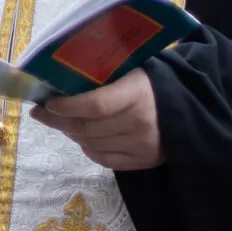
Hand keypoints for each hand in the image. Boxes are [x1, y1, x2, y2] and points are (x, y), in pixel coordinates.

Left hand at [29, 69, 162, 170]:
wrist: (190, 105)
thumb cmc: (151, 82)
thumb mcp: (130, 69)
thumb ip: (102, 76)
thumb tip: (59, 80)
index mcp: (136, 94)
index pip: (94, 105)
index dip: (66, 106)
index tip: (46, 102)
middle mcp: (139, 123)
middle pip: (87, 127)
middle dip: (57, 120)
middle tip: (40, 113)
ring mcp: (142, 145)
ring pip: (92, 144)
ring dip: (70, 133)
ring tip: (61, 122)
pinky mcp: (144, 161)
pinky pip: (105, 159)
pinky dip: (87, 148)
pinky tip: (81, 137)